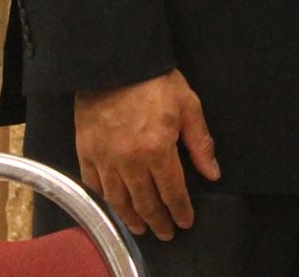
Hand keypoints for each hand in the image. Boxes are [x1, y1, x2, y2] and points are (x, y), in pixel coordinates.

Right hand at [74, 69, 219, 239]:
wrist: (115, 65)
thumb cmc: (157, 83)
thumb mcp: (189, 107)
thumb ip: (201, 143)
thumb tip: (213, 173)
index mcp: (157, 150)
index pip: (172, 190)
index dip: (180, 210)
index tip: (186, 222)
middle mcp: (129, 161)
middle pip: (144, 201)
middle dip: (157, 220)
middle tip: (165, 233)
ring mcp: (105, 159)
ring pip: (118, 198)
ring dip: (131, 216)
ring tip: (141, 227)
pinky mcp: (86, 152)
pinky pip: (94, 183)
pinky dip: (105, 197)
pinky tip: (113, 203)